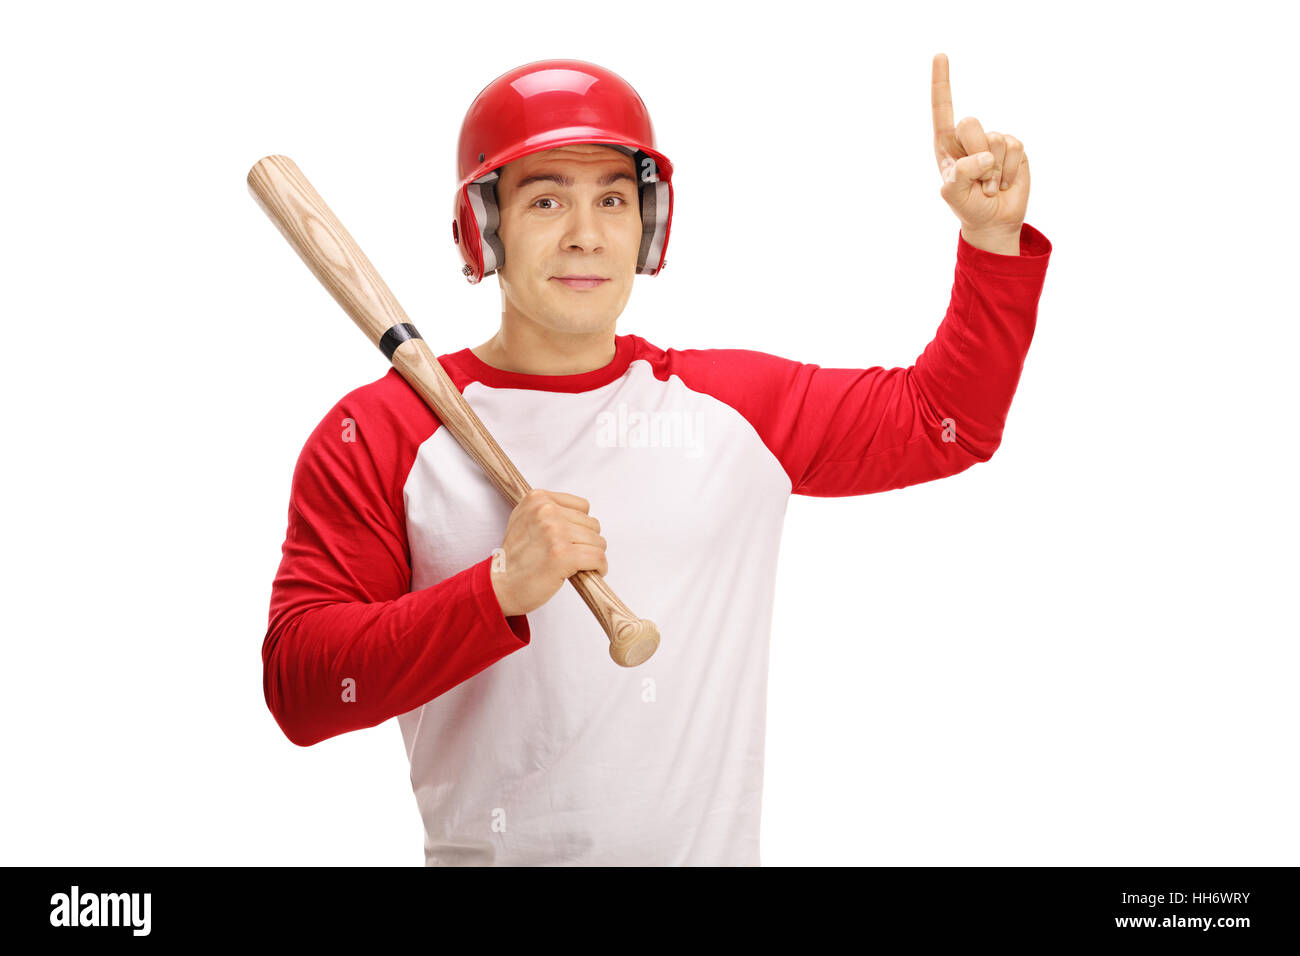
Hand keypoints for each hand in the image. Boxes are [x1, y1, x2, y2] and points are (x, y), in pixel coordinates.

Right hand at [489, 489, 607, 616]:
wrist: (499, 586)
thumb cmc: (516, 558)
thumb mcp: (525, 519)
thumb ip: (549, 511)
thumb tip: (582, 516)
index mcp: (537, 498)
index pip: (582, 507)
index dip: (579, 526)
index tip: (570, 540)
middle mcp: (546, 511)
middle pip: (592, 524)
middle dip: (586, 542)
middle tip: (570, 556)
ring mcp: (554, 532)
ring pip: (598, 542)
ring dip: (592, 556)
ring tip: (575, 565)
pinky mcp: (563, 554)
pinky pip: (598, 558)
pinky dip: (599, 568)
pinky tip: (589, 573)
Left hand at [932, 53, 1029, 248]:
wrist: (993, 221)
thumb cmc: (967, 205)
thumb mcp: (954, 192)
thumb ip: (961, 172)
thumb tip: (986, 155)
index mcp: (947, 144)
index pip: (942, 109)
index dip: (941, 82)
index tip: (940, 55)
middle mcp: (970, 138)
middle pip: (971, 124)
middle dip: (974, 154)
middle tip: (977, 179)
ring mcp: (993, 141)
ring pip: (995, 140)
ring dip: (993, 171)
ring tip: (989, 185)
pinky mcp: (1015, 148)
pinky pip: (1014, 148)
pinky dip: (1008, 171)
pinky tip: (1004, 182)